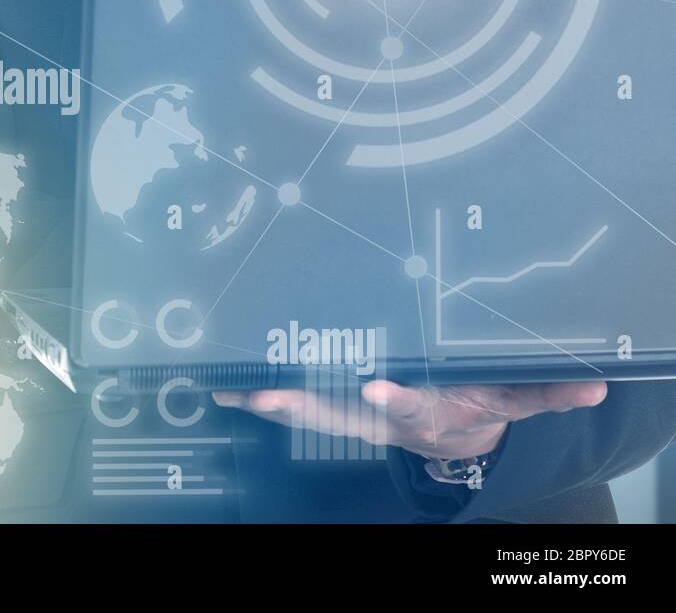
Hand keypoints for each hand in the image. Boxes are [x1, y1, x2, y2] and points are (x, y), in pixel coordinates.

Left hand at [213, 380, 607, 459]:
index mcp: (425, 409)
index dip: (393, 398)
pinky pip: (293, 402)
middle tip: (267, 395)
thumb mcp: (512, 398)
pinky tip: (223, 386)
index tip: (373, 386)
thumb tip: (593, 387)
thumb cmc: (476, 402)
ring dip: (269, 401)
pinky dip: (258, 395)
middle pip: (338, 414)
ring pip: (307, 409)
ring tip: (230, 389)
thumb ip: (545, 392)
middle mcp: (380, 414)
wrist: (453, 431)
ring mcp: (352, 413)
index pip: (408, 405)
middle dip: (302, 406)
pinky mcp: (333, 404)